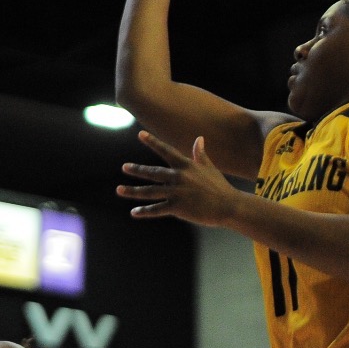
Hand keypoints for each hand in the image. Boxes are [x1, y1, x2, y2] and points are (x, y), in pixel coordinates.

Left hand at [118, 132, 241, 226]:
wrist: (229, 205)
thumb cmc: (220, 187)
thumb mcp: (209, 168)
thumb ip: (200, 154)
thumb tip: (199, 138)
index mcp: (186, 166)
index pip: (166, 151)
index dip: (153, 142)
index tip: (141, 134)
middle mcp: (179, 177)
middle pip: (153, 173)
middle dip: (137, 170)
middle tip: (124, 167)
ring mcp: (177, 192)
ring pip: (150, 191)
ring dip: (133, 191)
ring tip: (120, 190)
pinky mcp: (177, 207)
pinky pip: (157, 209)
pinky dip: (145, 211)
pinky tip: (134, 212)